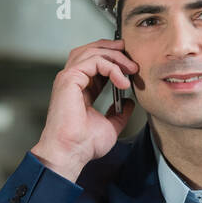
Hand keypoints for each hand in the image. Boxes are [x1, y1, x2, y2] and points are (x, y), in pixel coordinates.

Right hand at [31, 39, 137, 181]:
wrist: (71, 152)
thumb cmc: (82, 144)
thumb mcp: (110, 126)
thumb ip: (119, 113)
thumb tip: (129, 103)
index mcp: (79, 89)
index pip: (95, 64)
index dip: (113, 61)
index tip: (130, 69)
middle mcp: (72, 81)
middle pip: (91, 50)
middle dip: (114, 50)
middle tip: (132, 60)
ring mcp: (69, 78)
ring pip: (93, 51)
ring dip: (115, 56)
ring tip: (130, 68)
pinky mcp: (69, 78)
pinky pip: (94, 61)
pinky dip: (112, 67)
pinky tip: (122, 81)